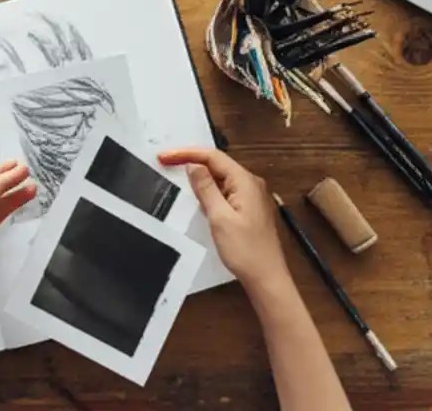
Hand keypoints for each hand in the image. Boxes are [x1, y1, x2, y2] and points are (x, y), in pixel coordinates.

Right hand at [158, 148, 289, 290]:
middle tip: (166, 163)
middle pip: (217, 164)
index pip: (212, 157)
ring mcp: (251, 196)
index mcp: (245, 182)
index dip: (186, 153)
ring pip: (220, 178)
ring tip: (176, 175)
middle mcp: (250, 184)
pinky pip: (225, 191)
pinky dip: (208, 190)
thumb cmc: (246, 251)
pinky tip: (197, 196)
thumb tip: (193, 166)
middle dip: (190, 161)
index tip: (165, 156)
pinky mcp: (248, 208)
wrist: (267, 277)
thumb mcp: (219, 217)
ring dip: (199, 176)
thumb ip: (206, 188)